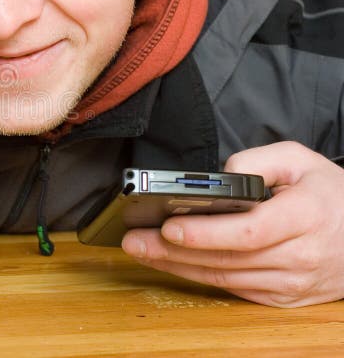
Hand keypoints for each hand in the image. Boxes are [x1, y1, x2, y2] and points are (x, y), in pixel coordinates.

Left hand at [121, 141, 343, 306]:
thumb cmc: (330, 195)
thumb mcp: (301, 161)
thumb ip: (258, 161)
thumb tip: (218, 174)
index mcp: (304, 218)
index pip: (248, 231)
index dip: (205, 232)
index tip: (169, 225)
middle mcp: (299, 256)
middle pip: (227, 258)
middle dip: (173, 250)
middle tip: (134, 240)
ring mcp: (292, 283)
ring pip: (225, 278)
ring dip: (178, 266)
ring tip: (141, 250)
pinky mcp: (283, 297)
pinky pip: (235, 288)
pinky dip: (200, 277)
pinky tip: (172, 263)